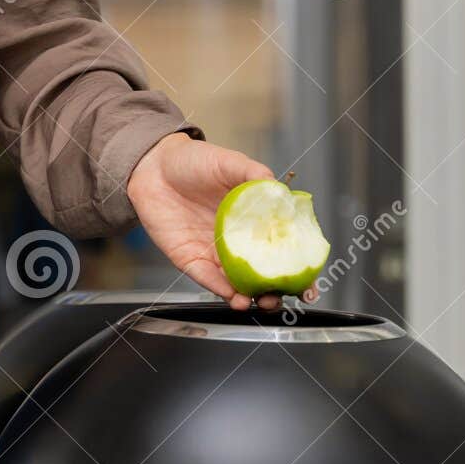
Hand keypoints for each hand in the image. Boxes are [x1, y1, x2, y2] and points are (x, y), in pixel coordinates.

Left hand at [127, 132, 319, 311]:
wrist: (153, 166)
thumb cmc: (193, 162)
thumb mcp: (231, 163)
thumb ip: (257, 176)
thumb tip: (282, 194)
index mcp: (253, 221)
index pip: (281, 249)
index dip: (298, 268)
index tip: (311, 283)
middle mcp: (236, 241)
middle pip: (261, 274)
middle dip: (275, 292)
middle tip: (283, 297)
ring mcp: (214, 252)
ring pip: (236, 283)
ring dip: (250, 297)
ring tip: (260, 301)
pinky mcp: (190, 258)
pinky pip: (208, 279)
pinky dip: (222, 289)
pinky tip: (234, 296)